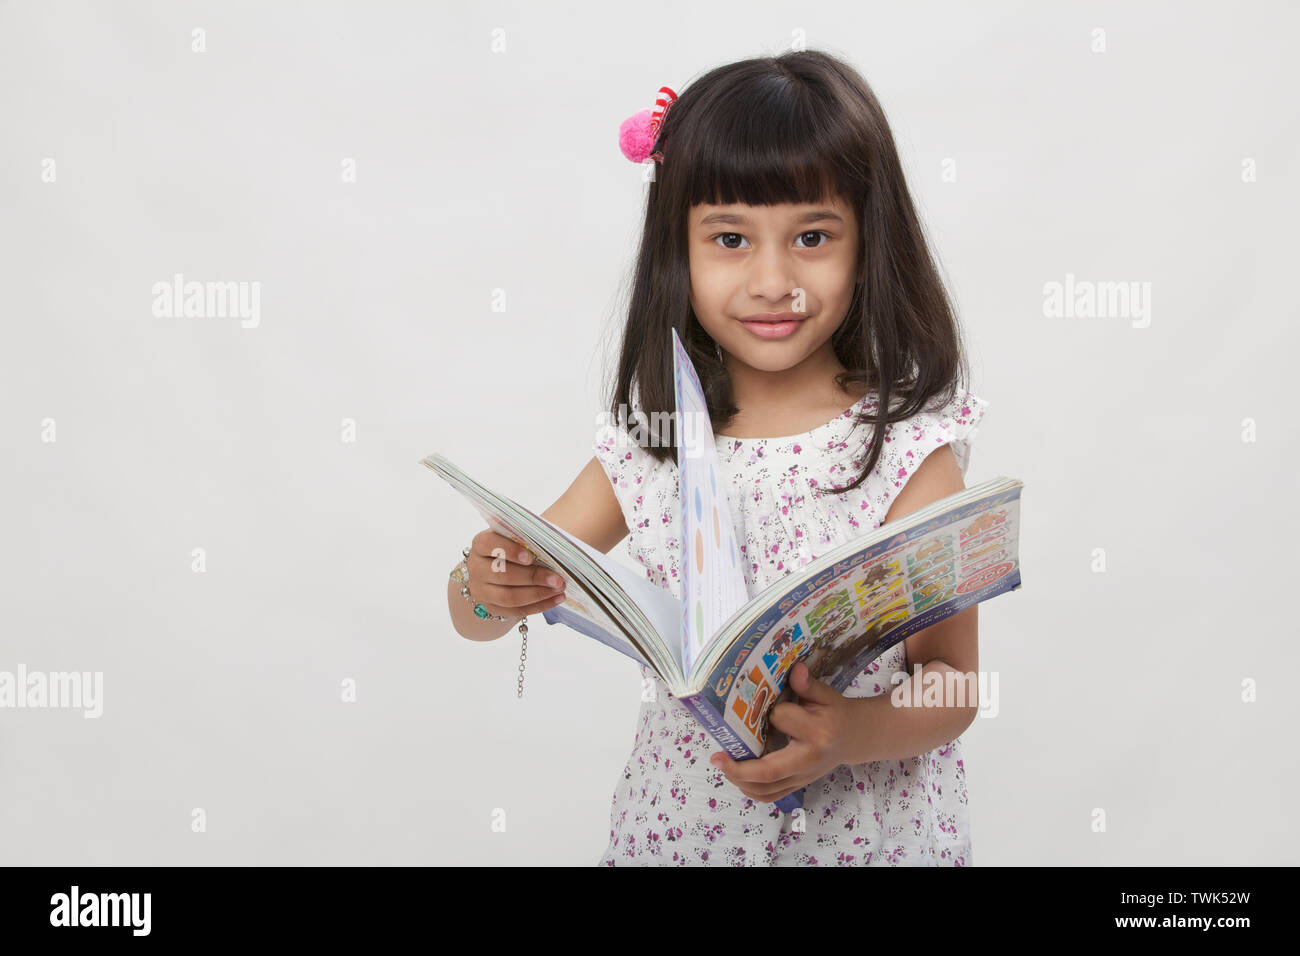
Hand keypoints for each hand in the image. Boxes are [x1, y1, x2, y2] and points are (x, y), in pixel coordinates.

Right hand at [464, 529, 566, 617]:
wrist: (496, 568)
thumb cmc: (511, 547)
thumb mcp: (514, 536)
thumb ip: (527, 536)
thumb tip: (553, 539)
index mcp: (480, 544)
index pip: (490, 544)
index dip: (510, 551)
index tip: (530, 557)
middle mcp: (476, 568)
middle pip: (503, 575)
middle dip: (533, 578)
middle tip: (557, 579)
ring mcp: (482, 590)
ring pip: (509, 597)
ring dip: (538, 594)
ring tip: (559, 589)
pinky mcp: (492, 607)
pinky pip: (516, 610)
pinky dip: (540, 606)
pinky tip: (557, 599)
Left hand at [708, 662, 856, 802]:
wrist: (853, 738)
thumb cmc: (835, 712)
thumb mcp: (826, 695)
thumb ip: (809, 684)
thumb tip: (794, 668)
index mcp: (817, 732)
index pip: (784, 720)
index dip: (770, 711)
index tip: (763, 704)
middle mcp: (808, 760)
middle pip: (770, 772)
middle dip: (739, 768)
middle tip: (717, 757)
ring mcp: (803, 777)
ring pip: (766, 790)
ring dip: (740, 780)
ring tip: (723, 764)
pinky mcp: (798, 785)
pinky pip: (770, 796)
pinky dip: (750, 790)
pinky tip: (737, 777)